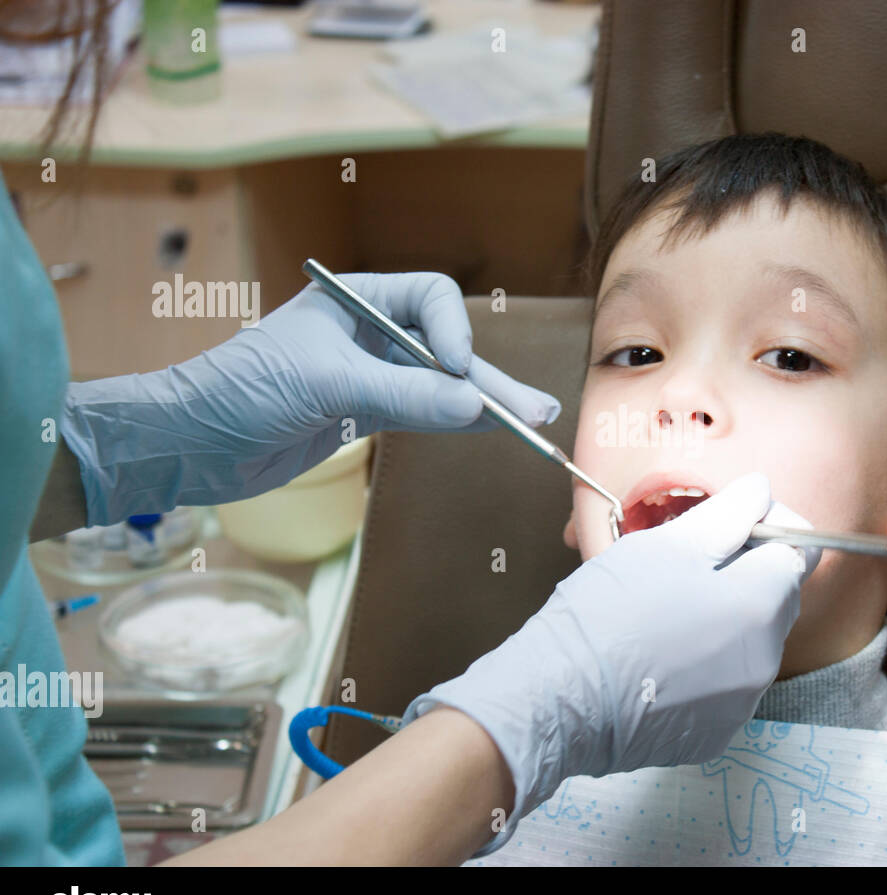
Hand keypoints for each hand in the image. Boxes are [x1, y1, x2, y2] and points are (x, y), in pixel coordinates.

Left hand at [61, 273, 559, 525]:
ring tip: (533, 424)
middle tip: (535, 410)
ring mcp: (369, 374)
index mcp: (357, 299)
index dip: (452, 332)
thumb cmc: (240, 390)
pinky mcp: (363, 414)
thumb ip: (405, 395)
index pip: (431, 299)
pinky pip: (423, 413)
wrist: (188, 442)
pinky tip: (491, 428)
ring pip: (440, 386)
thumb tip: (476, 408)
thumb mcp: (327, 384)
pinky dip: (455, 423)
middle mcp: (369, 331)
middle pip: (445, 347)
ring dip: (482, 405)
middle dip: (488, 378)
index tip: (454, 371)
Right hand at [402, 472, 820, 856]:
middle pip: (776, 597)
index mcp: (761, 605)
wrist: (558, 700)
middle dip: (745, 572)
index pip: (801, 551)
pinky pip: (724, 683)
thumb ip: (727, 516)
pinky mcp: (713, 733)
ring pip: (750, 641)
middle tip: (685, 562)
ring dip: (724, 618)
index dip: (771, 527)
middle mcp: (766, 659)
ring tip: (665, 609)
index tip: (733, 521)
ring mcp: (741, 703)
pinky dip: (704, 663)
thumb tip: (761, 491)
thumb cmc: (609, 615)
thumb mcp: (667, 547)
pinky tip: (660, 654)